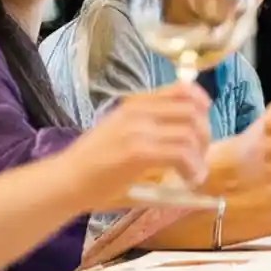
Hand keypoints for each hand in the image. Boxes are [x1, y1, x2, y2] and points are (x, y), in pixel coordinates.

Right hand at [59, 82, 212, 208]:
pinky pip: (180, 153)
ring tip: (195, 173)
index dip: (202, 103)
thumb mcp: (120, 132)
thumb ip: (149, 127)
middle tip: (200, 156)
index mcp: (135, 103)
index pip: (181, 89)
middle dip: (205, 134)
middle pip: (192, 110)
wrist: (65, 180)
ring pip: (190, 132)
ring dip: (200, 155)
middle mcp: (138, 111)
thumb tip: (187, 134)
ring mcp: (138, 130)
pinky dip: (192, 167)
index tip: (206, 121)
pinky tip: (189, 180)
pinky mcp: (138, 152)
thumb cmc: (92, 163)